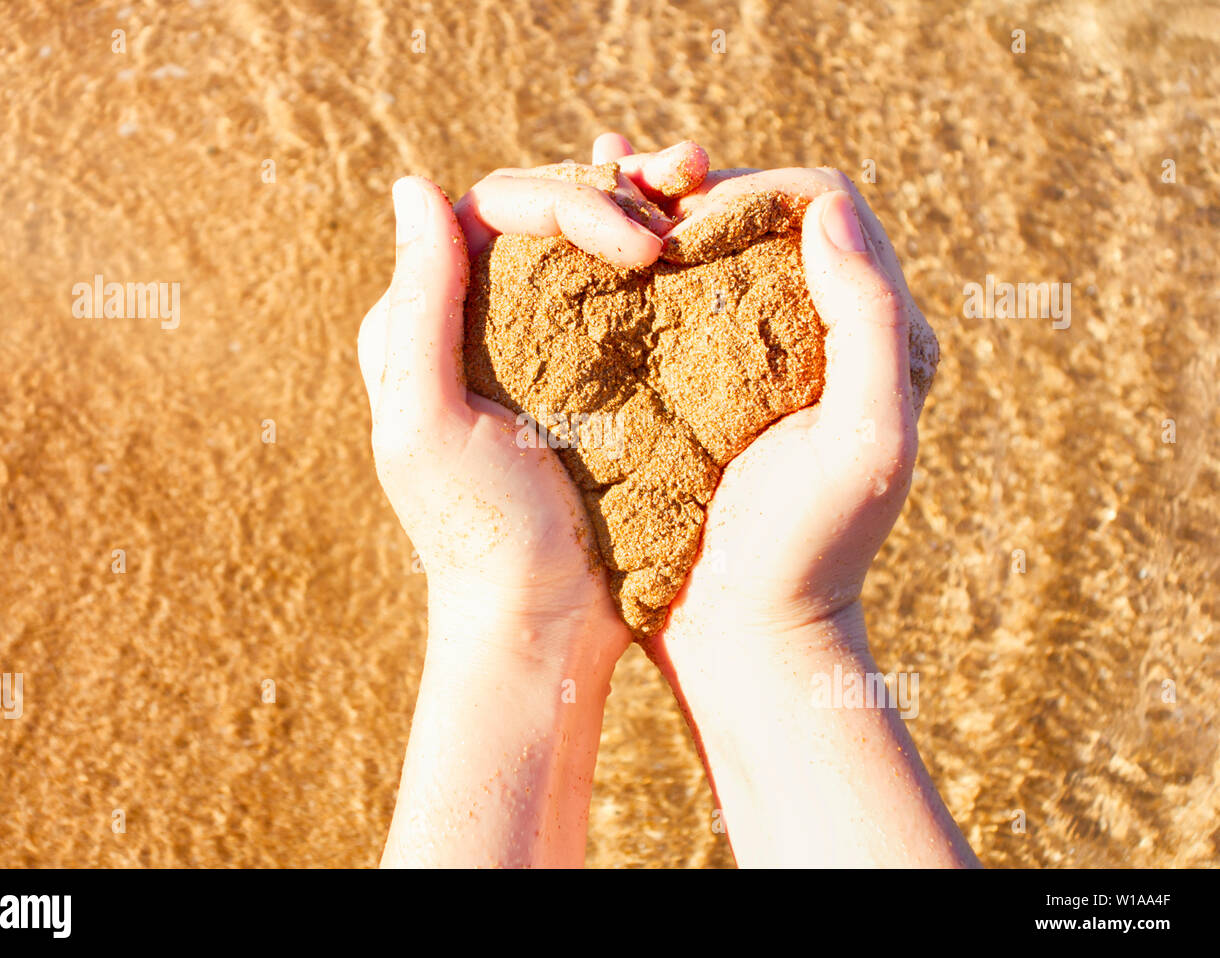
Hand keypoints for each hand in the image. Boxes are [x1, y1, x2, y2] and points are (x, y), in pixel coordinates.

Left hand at [357, 143, 708, 668]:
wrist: (542, 622)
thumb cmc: (479, 534)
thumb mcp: (429, 423)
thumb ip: (419, 307)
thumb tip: (413, 184)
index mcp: (426, 323)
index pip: (493, 211)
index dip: (568, 202)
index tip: (638, 244)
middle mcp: (478, 320)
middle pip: (544, 215)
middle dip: (614, 194)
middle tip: (686, 200)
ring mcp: (540, 346)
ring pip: (587, 245)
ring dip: (645, 212)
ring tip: (702, 200)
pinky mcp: (594, 377)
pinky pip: (625, 296)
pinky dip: (664, 266)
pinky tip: (702, 257)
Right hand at [583, 142, 969, 865]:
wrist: (750, 631)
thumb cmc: (813, 544)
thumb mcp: (865, 438)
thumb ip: (868, 317)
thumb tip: (824, 204)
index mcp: (876, 330)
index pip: (825, 206)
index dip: (757, 187)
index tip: (688, 214)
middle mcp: (821, 328)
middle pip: (764, 214)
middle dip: (698, 191)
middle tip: (631, 192)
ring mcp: (757, 353)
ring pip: (714, 248)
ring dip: (659, 216)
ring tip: (602, 197)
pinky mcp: (705, 381)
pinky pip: (674, 297)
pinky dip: (634, 264)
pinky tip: (587, 248)